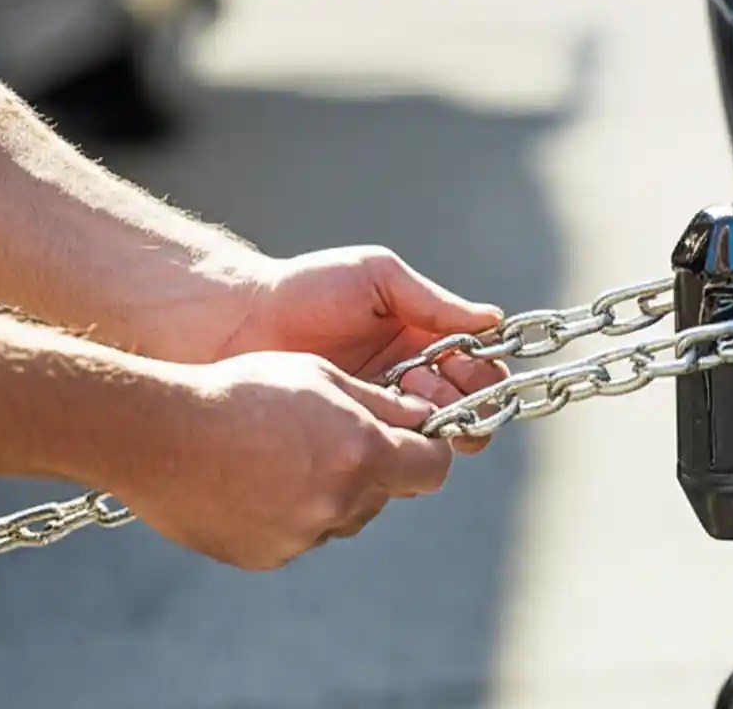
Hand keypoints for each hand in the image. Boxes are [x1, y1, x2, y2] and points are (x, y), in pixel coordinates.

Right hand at [111, 351, 450, 569]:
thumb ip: (380, 402)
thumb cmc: (240, 390)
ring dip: (330, 491)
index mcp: (361, 454)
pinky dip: (290, 512)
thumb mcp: (318, 376)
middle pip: (384, 494)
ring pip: (341, 515)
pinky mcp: (267, 556)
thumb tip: (423, 416)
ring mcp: (302, 536)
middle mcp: (339, 504)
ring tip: (281, 454)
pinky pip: (300, 535)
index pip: (432, 469)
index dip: (428, 451)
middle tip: (331, 436)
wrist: (159, 434)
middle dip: (371, 467)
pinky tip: (253, 480)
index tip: (414, 438)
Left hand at [221, 247, 508, 452]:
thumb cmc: (306, 289)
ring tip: (408, 403)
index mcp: (421, 339)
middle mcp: (410, 379)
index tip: (470, 370)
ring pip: (433, 434)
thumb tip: (494, 320)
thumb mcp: (376, 278)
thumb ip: (431, 302)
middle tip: (433, 390)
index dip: (482, 373)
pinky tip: (383, 425)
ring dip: (435, 423)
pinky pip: (392, 452)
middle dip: (462, 402)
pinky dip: (399, 444)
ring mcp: (382, 411)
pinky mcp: (353, 439)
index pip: (476, 365)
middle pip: (464, 407)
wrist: (238, 323)